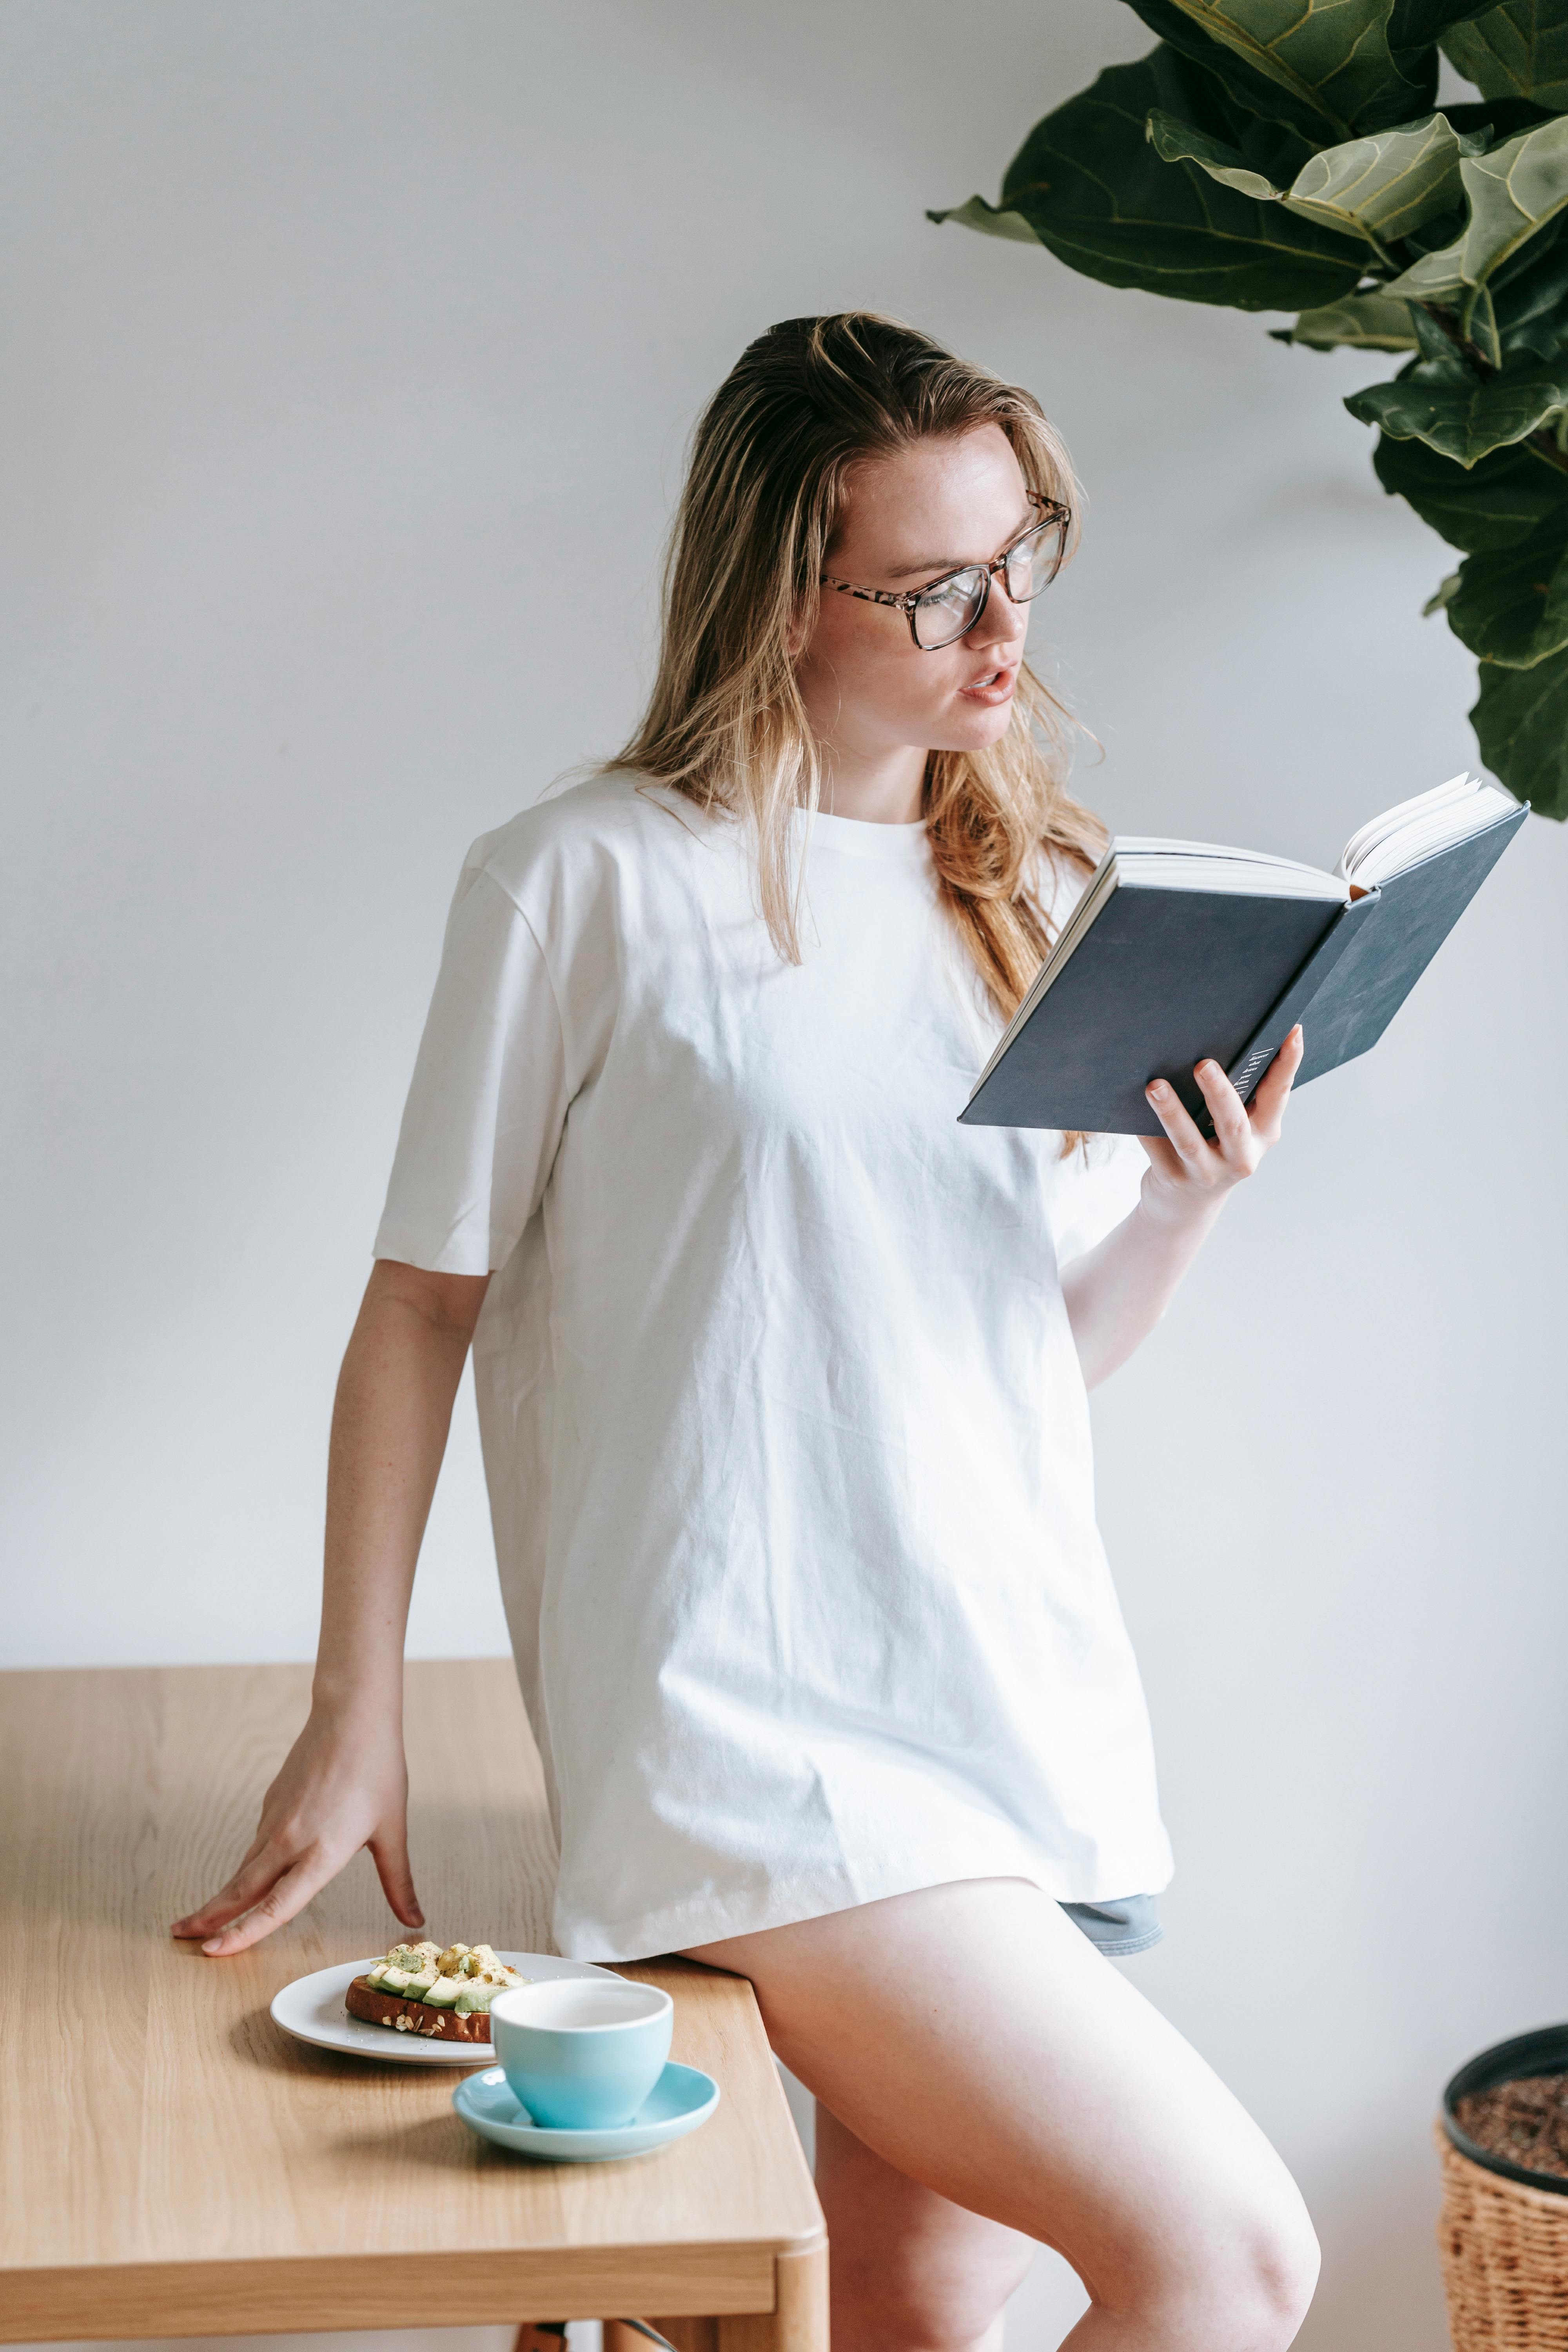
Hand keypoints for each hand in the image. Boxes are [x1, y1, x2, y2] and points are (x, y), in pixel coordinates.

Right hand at [170, 1700, 422, 1955]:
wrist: (352, 1715)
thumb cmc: (377, 1770)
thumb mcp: (393, 1831)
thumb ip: (399, 1882)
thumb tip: (415, 1919)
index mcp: (322, 1852)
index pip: (277, 1905)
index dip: (244, 1932)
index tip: (212, 1952)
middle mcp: (291, 1839)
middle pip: (242, 1889)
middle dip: (209, 1918)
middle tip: (180, 1937)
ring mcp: (276, 1819)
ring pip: (245, 1868)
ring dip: (222, 1895)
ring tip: (202, 1917)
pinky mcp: (271, 1803)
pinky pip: (256, 1845)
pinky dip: (246, 1867)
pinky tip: (247, 1876)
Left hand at [1139, 1025, 1303, 1221]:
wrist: (1185, 1205)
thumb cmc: (1214, 1150)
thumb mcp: (1237, 1130)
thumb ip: (1240, 1097)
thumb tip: (1223, 1041)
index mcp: (1263, 1134)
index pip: (1278, 1094)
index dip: (1288, 1063)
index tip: (1292, 1031)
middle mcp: (1241, 1156)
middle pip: (1232, 1122)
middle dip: (1219, 1092)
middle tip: (1203, 1064)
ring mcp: (1207, 1172)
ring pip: (1189, 1141)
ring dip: (1171, 1112)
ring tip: (1154, 1087)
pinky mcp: (1174, 1179)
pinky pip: (1157, 1150)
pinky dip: (1144, 1129)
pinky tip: (1128, 1110)